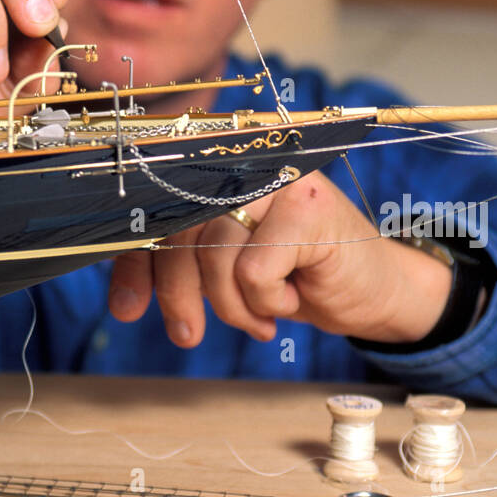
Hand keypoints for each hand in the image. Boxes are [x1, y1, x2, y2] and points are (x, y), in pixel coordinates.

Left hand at [108, 170, 452, 346]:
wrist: (374, 291)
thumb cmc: (298, 275)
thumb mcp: (226, 271)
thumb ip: (178, 269)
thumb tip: (121, 303)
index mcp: (219, 169)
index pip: (160, 210)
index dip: (135, 262)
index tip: (126, 309)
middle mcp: (245, 162)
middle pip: (181, 229)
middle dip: (178, 292)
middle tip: (187, 333)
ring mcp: (279, 179)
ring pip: (217, 255)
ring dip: (235, 304)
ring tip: (262, 312)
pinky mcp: (308, 207)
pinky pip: (254, 271)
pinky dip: (267, 300)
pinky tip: (292, 295)